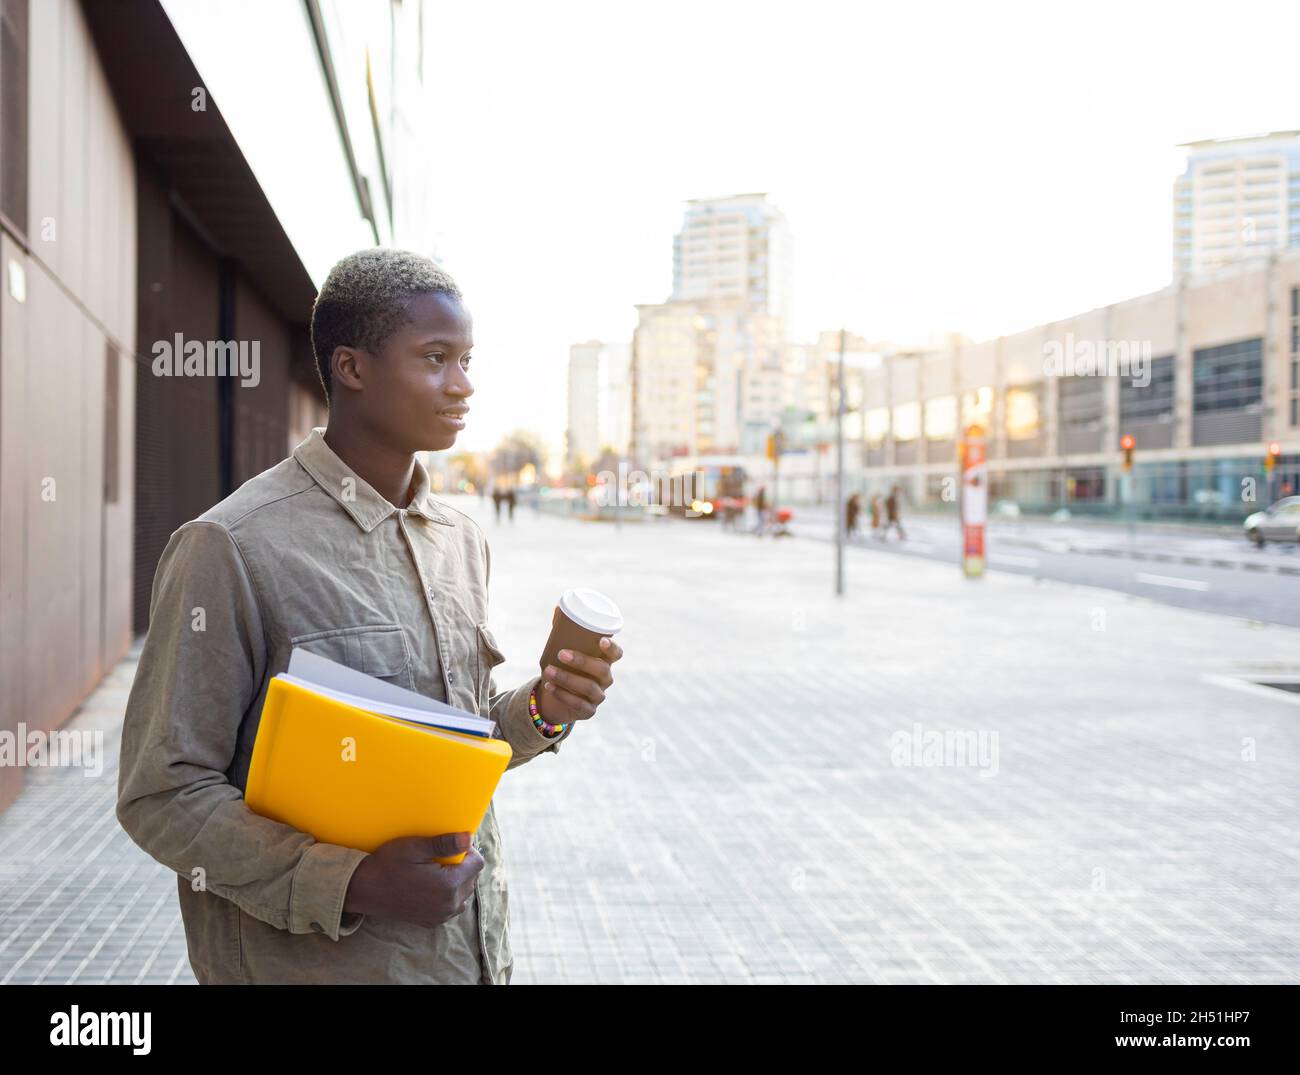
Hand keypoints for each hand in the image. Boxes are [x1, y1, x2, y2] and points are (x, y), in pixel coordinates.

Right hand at [343, 832, 483, 927]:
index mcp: (449, 885)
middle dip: (462, 865)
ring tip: (435, 871)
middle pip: (472, 878)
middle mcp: (449, 904)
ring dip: (456, 881)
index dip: (468, 850)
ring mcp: (441, 915)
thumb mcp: (415, 848)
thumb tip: (469, 837)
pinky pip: (451, 906)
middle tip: (439, 857)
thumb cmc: (388, 864)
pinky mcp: (431, 921)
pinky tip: (430, 886)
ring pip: (463, 893)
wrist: (363, 890)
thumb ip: (445, 844)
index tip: (451, 845)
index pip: (478, 863)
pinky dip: (447, 895)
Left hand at [539, 633, 623, 723]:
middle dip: (582, 661)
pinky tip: (549, 686)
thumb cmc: (565, 668)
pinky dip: (562, 694)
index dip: (612, 648)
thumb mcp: (563, 650)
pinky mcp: (588, 711)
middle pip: (602, 670)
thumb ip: (563, 632)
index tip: (601, 640)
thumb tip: (558, 608)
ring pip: (588, 688)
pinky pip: (578, 704)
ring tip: (547, 670)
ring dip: (566, 678)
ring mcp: (598, 696)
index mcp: (604, 662)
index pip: (616, 654)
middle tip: (561, 653)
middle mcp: (605, 679)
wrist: (556, 698)